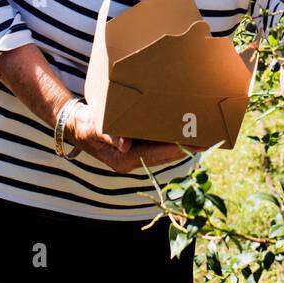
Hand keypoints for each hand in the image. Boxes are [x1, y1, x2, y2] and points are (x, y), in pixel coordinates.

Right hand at [67, 101, 208, 173]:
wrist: (74, 123)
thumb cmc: (84, 125)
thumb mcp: (93, 128)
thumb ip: (108, 134)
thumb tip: (125, 143)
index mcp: (126, 160)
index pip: (159, 155)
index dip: (179, 149)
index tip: (199, 143)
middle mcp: (134, 159)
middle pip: (166, 154)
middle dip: (187, 146)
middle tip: (209, 136)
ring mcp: (136, 153)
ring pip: (164, 149)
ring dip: (181, 142)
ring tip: (202, 132)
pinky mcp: (136, 146)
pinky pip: (158, 142)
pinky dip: (171, 136)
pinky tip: (182, 127)